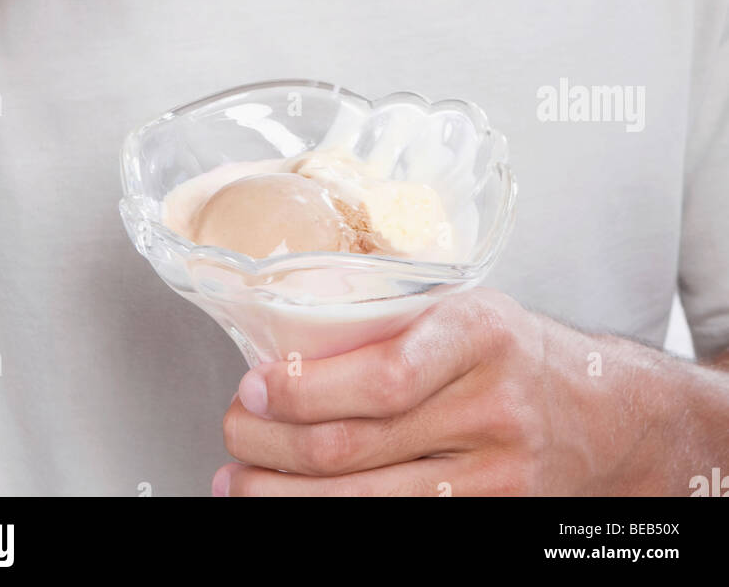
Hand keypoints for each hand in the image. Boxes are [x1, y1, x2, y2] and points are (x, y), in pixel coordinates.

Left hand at [215, 289, 686, 496]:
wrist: (603, 411)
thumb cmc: (513, 350)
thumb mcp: (464, 309)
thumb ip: (393, 322)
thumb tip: (285, 340)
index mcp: (478, 333)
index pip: (382, 376)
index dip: (305, 389)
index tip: (254, 384)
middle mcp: (490, 406)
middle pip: (358, 446)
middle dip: (273, 444)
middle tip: (233, 429)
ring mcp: (495, 474)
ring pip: (367, 501)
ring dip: (286, 495)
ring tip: (240, 479)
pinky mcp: (493, 517)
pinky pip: (400, 527)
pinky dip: (335, 522)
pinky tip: (295, 508)